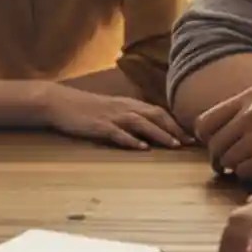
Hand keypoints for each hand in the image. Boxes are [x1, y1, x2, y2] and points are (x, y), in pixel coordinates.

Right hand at [44, 84, 192, 150]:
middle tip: (190, 142)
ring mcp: (111, 116)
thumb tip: (150, 130)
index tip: (192, 135)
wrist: (59, 102)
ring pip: (140, 123)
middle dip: (174, 129)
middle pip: (155, 115)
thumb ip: (130, 117)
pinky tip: (141, 148)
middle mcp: (124, 108)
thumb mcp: (112, 110)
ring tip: (173, 145)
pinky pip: (117, 133)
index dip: (176, 123)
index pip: (159, 112)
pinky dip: (130, 140)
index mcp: (129, 104)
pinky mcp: (98, 125)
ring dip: (158, 134)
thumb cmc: (87, 109)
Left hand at [195, 86, 251, 183]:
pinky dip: (251, 178)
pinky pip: (242, 174)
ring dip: (237, 169)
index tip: (217, 148)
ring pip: (226, 161)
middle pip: (213, 144)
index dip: (207, 140)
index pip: (206, 121)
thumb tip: (206, 136)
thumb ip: (242, 115)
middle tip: (228, 167)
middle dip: (218, 160)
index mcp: (251, 96)